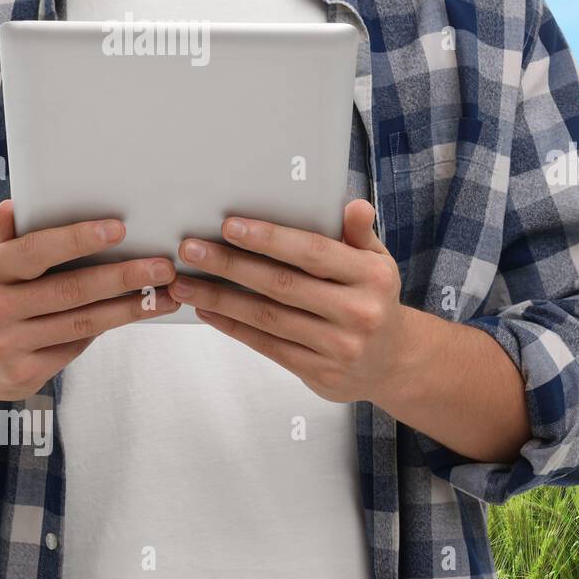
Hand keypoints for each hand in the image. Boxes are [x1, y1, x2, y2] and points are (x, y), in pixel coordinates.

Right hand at [0, 200, 178, 406]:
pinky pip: (79, 345)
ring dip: (131, 308)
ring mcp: (7, 344)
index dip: (78, 240)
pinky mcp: (25, 372)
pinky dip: (111, 327)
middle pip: (70, 289)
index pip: (35, 251)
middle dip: (123, 277)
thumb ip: (11, 237)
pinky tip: (140, 314)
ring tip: (167, 295)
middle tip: (163, 267)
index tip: (119, 229)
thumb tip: (16, 206)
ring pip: (84, 322)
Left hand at [167, 200, 418, 405]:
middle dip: (231, 265)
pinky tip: (209, 310)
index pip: (314, 253)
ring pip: (268, 318)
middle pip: (283, 285)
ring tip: (185, 282)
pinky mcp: (319, 373)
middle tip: (191, 248)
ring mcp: (339, 347)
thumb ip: (359, 234)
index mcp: (372, 277)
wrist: (393, 362)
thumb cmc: (375, 299)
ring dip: (220, 298)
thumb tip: (353, 205)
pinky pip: (267, 346)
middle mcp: (358, 312)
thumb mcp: (378, 262)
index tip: (230, 225)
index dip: (270, 239)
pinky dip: (233, 327)